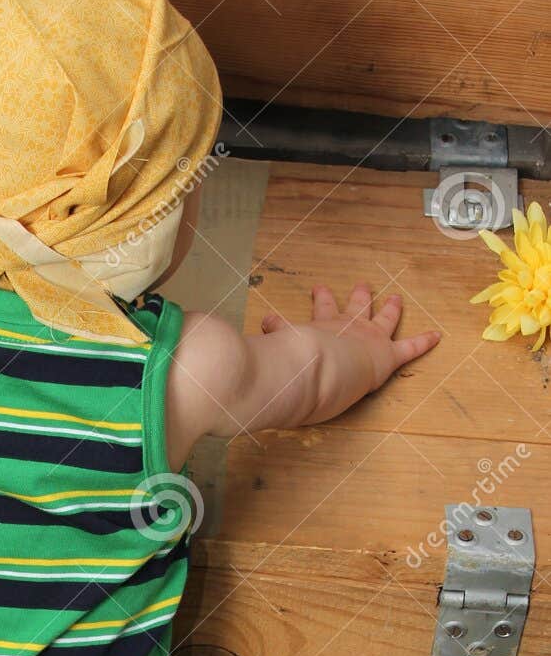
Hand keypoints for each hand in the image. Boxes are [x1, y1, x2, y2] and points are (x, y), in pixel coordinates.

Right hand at [258, 282, 440, 428]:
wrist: (312, 369)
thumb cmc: (285, 367)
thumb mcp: (261, 358)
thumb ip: (246, 356)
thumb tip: (218, 355)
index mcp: (304, 333)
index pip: (289, 327)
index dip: (279, 326)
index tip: (270, 321)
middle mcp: (335, 329)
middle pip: (346, 308)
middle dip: (350, 298)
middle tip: (355, 286)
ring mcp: (363, 338)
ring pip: (379, 319)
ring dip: (387, 308)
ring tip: (394, 297)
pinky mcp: (385, 355)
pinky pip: (409, 347)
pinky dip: (422, 342)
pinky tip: (436, 336)